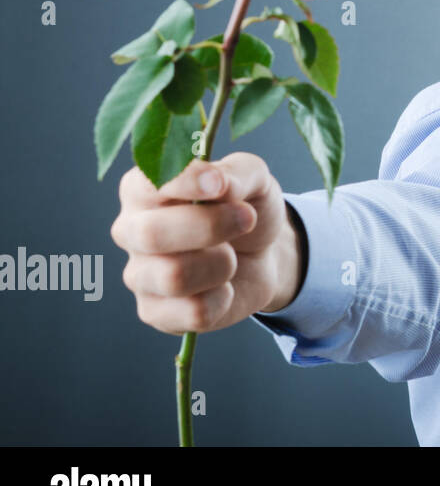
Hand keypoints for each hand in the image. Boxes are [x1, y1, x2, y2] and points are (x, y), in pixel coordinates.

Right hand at [111, 153, 301, 334]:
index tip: (220, 185)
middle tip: (247, 219)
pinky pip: (193, 311)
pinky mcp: (155, 313)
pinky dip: (223, 298)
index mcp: (143, 189)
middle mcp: (130, 230)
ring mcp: (138, 274)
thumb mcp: (253, 177)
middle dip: (210, 227)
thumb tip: (218, 182)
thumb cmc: (245, 206)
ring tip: (232, 256)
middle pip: (151, 234)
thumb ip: (237, 172)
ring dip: (222, 264)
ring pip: (173, 276)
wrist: (264, 254)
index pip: (147, 184)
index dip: (184, 183)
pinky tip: (224, 286)